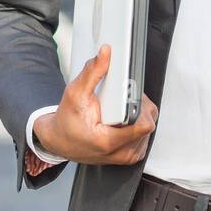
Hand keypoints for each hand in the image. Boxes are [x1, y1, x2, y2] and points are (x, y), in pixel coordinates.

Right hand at [33, 43, 158, 166]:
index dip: (140, 104)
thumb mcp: (75, 93)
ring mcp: (127, 156)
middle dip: (138, 104)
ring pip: (149, 126)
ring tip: (119, 109)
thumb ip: (93, 72)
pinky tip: (123, 118)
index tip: (130, 94)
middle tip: (120, 100)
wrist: (61, 140)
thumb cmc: (66, 122)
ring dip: (139, 113)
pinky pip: (145, 134)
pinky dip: (137, 122)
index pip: (144, 124)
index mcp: (108, 141)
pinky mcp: (130, 155)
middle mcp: (121, 152)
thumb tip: (105, 54)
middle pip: (148, 121)